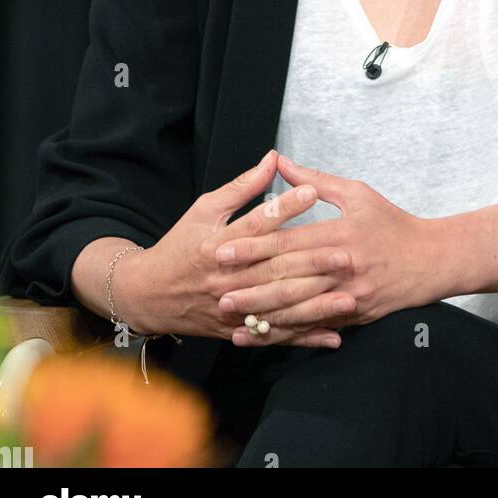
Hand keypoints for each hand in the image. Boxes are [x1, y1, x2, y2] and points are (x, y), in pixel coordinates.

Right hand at [111, 150, 358, 348]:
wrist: (148, 295)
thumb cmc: (180, 244)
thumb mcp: (204, 209)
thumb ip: (241, 187)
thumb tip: (273, 158)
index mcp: (217, 246)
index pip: (255, 224)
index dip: (284, 208)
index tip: (313, 192)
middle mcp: (226, 279)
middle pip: (274, 270)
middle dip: (312, 262)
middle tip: (346, 252)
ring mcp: (233, 309)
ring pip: (280, 308)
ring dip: (316, 306)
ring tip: (349, 298)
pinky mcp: (238, 331)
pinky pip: (276, 336)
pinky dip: (304, 339)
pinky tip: (333, 338)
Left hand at [200, 155, 439, 346]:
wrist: (430, 260)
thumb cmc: (392, 222)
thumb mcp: (357, 193)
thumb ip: (315, 181)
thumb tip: (280, 162)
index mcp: (340, 235)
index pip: (289, 242)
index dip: (253, 247)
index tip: (223, 250)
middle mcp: (342, 268)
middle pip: (288, 278)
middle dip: (249, 285)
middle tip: (216, 288)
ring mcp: (348, 296)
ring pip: (298, 308)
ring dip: (262, 314)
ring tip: (231, 315)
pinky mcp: (352, 316)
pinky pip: (313, 326)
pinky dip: (286, 333)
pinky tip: (262, 334)